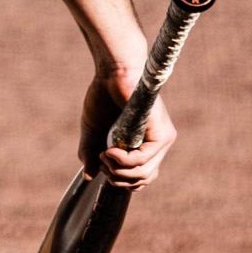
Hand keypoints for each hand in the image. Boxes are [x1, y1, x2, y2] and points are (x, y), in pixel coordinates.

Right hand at [80, 61, 176, 188]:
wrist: (113, 73)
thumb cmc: (103, 96)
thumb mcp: (94, 131)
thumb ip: (91, 152)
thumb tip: (89, 176)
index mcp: (145, 144)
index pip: (142, 177)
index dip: (121, 180)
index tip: (102, 165)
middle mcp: (158, 144)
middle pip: (143, 180)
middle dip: (117, 178)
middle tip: (101, 160)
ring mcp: (162, 140)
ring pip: (143, 174)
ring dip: (117, 170)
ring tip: (103, 154)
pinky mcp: (162, 135)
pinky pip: (142, 161)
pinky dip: (121, 161)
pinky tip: (109, 151)